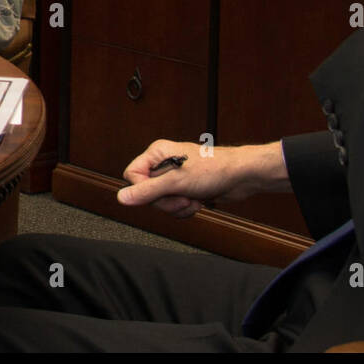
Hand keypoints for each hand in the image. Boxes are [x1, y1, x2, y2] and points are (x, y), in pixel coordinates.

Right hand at [117, 140, 286, 217]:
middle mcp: (164, 164)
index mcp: (157, 154)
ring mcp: (174, 178)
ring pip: (161, 203)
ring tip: (192, 198)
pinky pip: (174, 207)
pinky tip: (197, 201)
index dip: (143, 189)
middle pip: (146, 193)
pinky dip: (185, 209)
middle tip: (181, 196)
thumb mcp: (176, 182)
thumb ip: (147, 191)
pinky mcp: (184, 189)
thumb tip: (122, 197)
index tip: (160, 192)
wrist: (240, 177)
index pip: (131, 176)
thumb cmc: (214, 169)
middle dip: (166, 201)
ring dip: (177, 207)